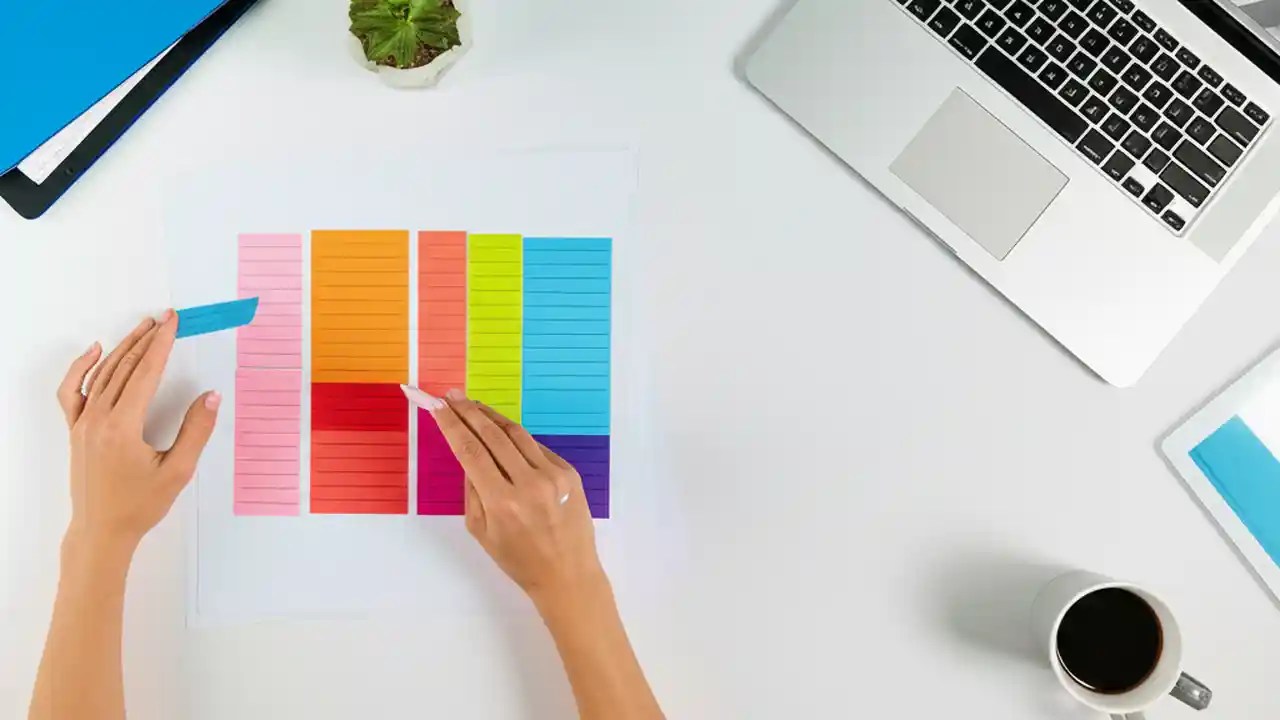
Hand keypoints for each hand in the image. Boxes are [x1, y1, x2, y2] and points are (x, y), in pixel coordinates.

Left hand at [55, 311, 219, 553]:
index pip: (145, 373)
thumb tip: (211, 397)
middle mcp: (98, 419)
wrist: (101, 532)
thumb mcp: (178, 471)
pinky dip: (82, 367)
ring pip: (102, 374)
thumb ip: (196, 431)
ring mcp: (82, 423)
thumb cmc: (139, 506)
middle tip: (164, 318)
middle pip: (124, 367)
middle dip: (146, 339)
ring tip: (142, 328)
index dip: (162, 344)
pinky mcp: (76, 430)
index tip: (173, 322)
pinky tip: (94, 351)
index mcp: (122, 426)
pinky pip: (73, 390)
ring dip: (123, 348)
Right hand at [430, 390, 605, 605]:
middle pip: (492, 435)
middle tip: (450, 395)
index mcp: (502, 502)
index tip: (436, 405)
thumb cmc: (518, 559)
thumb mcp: (481, 531)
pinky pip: (535, 448)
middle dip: (467, 411)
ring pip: (516, 434)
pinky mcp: (568, 473)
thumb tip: (469, 454)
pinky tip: (501, 433)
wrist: (567, 574)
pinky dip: (515, 439)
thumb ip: (472, 491)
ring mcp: (553, 475)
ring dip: (491, 416)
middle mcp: (529, 483)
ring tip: (471, 404)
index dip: (451, 425)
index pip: (471, 452)